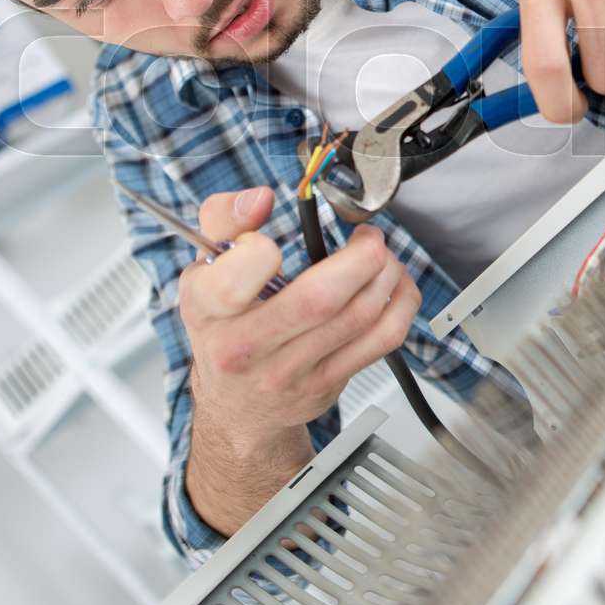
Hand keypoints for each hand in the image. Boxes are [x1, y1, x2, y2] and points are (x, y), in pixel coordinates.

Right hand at [179, 186, 420, 451]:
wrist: (236, 406)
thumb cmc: (224, 328)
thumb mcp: (204, 272)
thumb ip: (224, 221)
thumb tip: (260, 198)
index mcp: (210, 311)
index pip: (233, 281)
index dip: (260, 251)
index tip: (273, 243)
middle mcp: (248, 345)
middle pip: (318, 299)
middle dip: (359, 257)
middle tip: (365, 238)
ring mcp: (292, 370)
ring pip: (359, 316)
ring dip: (385, 273)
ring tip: (380, 256)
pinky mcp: (328, 382)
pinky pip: (382, 339)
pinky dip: (400, 302)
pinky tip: (393, 284)